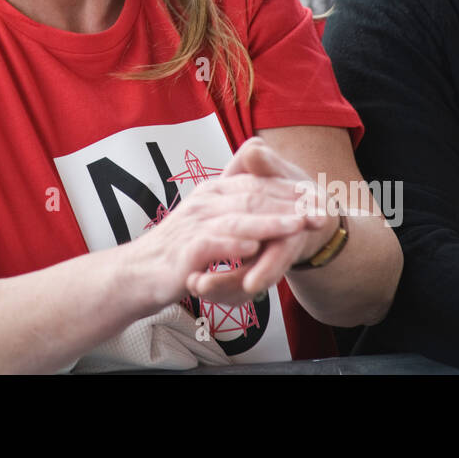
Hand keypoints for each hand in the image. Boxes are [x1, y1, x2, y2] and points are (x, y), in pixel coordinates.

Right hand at [125, 137, 326, 308]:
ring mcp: (193, 226)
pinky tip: (255, 247)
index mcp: (212, 191)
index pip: (255, 184)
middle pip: (252, 197)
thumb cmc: (177, 250)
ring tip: (298, 225)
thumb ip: (235, 206)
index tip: (319, 196)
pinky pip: (212, 244)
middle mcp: (204, 203)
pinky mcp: (184, 252)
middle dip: (290, 204)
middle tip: (321, 211)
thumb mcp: (208, 221)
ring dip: (270, 222)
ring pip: (237, 219)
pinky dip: (234, 245)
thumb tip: (267, 195)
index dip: (289, 189)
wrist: (137, 273)